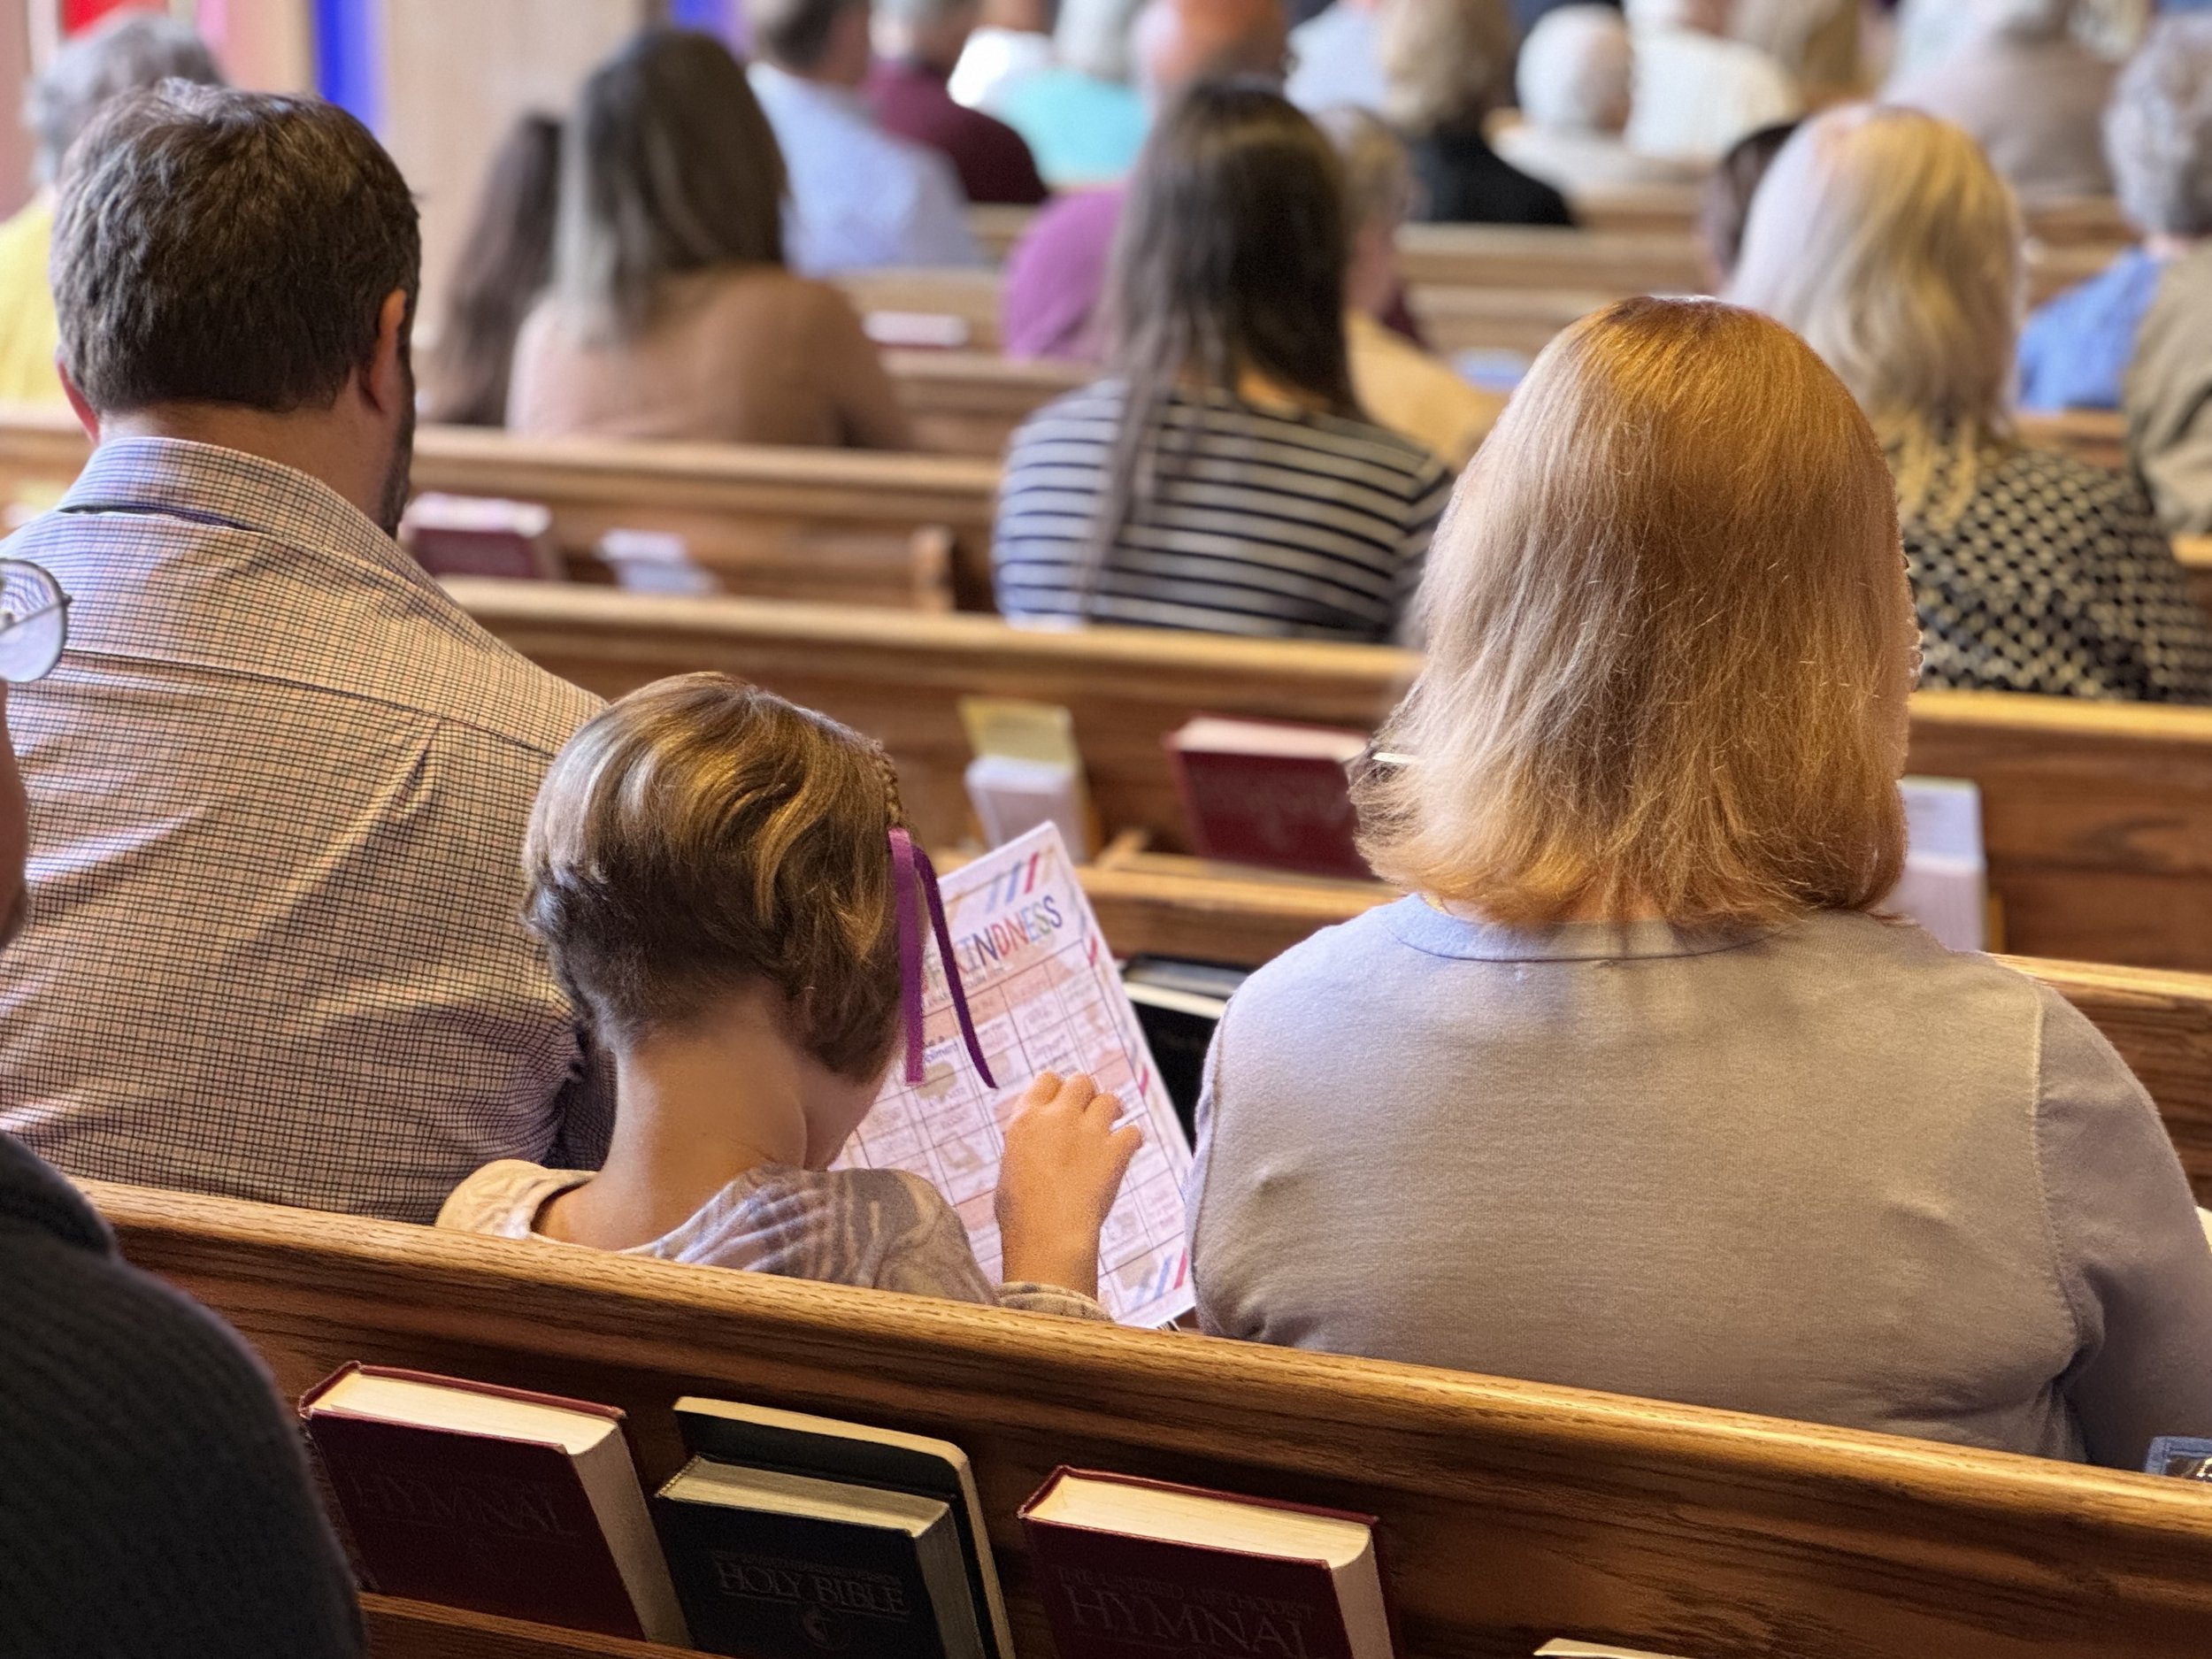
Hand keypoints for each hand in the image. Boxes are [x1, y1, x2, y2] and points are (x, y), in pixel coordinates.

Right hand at [996, 1072, 1141, 1300]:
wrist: (1048, 1234)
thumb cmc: (1020, 1214)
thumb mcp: (1010, 1169)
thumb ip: (1026, 1146)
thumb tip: (1035, 1148)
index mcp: (1027, 1118)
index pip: (1047, 1079)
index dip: (1057, 1090)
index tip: (1061, 1103)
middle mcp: (1059, 1116)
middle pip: (1081, 1081)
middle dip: (1086, 1095)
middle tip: (1088, 1115)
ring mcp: (1089, 1131)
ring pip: (1110, 1099)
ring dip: (1112, 1111)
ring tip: (1112, 1126)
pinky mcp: (1115, 1151)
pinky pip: (1133, 1131)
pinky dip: (1132, 1140)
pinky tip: (1127, 1151)